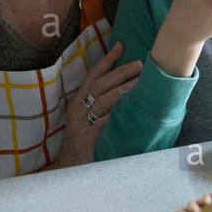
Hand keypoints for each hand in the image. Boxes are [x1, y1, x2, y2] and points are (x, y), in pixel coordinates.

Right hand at [53, 41, 142, 167]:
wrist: (70, 166)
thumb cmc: (85, 140)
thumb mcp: (90, 117)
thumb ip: (104, 102)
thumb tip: (127, 87)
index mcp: (79, 100)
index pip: (94, 74)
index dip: (107, 59)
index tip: (121, 45)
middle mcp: (78, 107)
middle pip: (101, 84)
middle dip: (121, 72)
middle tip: (140, 64)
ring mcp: (81, 122)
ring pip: (104, 100)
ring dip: (124, 90)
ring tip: (141, 83)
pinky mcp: (86, 137)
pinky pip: (103, 122)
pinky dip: (116, 114)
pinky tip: (129, 109)